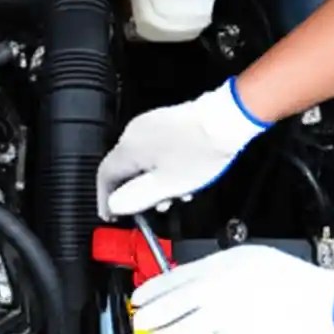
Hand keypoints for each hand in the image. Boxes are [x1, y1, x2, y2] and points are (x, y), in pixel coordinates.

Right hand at [97, 77, 269, 219]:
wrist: (228, 119)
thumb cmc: (203, 149)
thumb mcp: (166, 186)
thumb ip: (136, 198)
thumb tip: (115, 205)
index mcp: (129, 147)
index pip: (104, 176)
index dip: (106, 199)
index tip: (112, 214)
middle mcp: (134, 132)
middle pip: (123, 169)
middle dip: (136, 193)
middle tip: (148, 208)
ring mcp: (150, 124)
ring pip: (140, 160)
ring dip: (152, 182)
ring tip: (173, 194)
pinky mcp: (165, 122)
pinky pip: (153, 149)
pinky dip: (161, 167)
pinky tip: (180, 176)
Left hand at [131, 245, 333, 333]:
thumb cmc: (306, 285)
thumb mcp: (259, 262)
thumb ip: (227, 271)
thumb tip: (203, 283)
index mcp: (225, 263)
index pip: (175, 275)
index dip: (153, 289)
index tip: (140, 297)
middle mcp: (220, 286)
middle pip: (171, 303)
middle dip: (151, 315)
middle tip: (141, 322)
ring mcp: (226, 314)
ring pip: (182, 329)